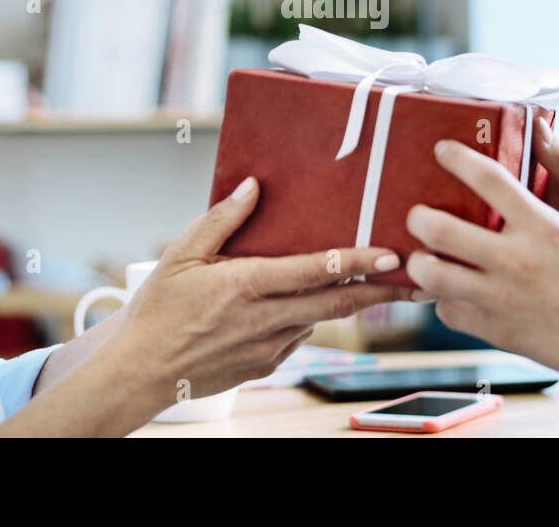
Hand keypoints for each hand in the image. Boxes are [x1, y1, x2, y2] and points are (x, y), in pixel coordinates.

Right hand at [98, 177, 414, 415]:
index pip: (315, 273)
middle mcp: (265, 320)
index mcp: (245, 286)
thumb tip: (252, 186)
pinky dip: (311, 318)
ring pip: (321, 320)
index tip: (392, 256)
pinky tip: (313, 303)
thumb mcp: (180, 254)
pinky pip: (299, 335)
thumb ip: (221, 219)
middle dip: (381, 292)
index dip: (358, 264)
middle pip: (337, 305)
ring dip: (349, 304)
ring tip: (380, 284)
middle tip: (418, 280)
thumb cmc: (157, 310)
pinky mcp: (266, 365)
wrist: (140, 372)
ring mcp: (269, 348)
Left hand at [404, 139, 558, 387]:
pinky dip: (446, 301)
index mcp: (544, 228)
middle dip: (417, 216)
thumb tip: (519, 177)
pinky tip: (455, 294)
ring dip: (420, 262)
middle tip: (417, 214)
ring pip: (431, 274)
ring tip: (423, 257)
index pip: (488, 178)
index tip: (442, 150)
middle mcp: (518, 260)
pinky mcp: (498, 332)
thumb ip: (545, 209)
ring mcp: (503, 298)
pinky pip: (449, 311)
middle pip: (438, 228)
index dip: (457, 158)